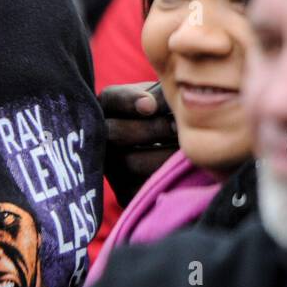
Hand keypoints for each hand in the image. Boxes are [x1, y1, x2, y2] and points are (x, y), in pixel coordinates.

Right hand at [101, 82, 176, 205]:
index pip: (110, 99)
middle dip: (151, 129)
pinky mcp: (125, 193)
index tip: (151, 105)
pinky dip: (164, 177)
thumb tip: (152, 104)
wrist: (172, 156)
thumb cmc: (167, 115)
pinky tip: (181, 169)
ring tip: (185, 148)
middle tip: (178, 128)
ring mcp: (111, 168)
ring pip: (130, 162)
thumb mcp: (162, 99)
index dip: (128, 101)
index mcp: (107, 107)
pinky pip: (142, 188)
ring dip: (162, 155)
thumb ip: (159, 93)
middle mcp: (101, 139)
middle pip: (115, 132)